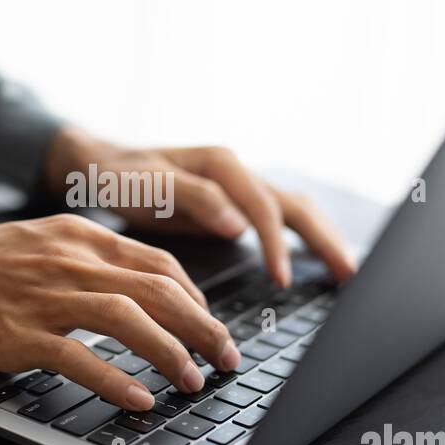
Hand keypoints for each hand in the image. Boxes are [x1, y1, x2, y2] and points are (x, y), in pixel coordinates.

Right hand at [0, 215, 240, 410]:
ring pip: (129, 318)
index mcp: (79, 236)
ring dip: (171, 352)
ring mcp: (44, 295)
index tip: (213, 326)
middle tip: (228, 359)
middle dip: (204, 327)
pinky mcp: (18, 332)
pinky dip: (116, 379)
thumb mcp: (39, 242)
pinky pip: (79, 357)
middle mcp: (69, 260)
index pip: (159, 264)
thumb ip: (87, 260)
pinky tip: (139, 399)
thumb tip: (137, 290)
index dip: (199, 299)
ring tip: (195, 381)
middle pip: (159, 290)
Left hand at [43, 127, 356, 286]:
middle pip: (295, 206)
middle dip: (324, 241)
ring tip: (346, 273)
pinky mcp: (232, 205)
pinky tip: (312, 264)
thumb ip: (193, 199)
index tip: (281, 280)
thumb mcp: (146, 184)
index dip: (276, 245)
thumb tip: (240, 224)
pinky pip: (278, 220)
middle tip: (349, 277)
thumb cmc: (117, 174)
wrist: (95, 166)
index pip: (264, 207)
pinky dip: (300, 241)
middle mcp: (236, 173)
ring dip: (321, 240)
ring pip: (293, 211)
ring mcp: (237, 189)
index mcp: (221, 164)